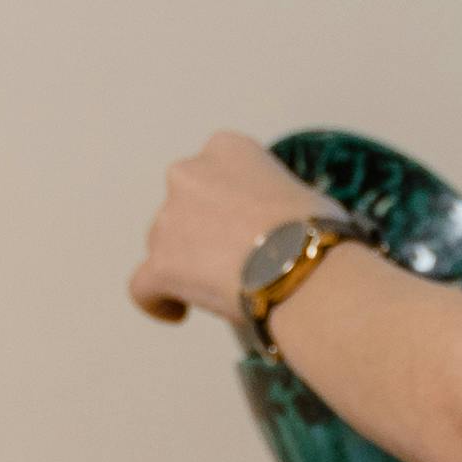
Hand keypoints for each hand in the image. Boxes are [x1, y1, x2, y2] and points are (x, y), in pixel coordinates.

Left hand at [126, 133, 344, 329]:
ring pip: (165, 244)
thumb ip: (273, 201)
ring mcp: (169, 218)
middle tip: (234, 259)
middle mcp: (189, 174)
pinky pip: (144, 285)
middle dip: (201, 231)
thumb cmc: (317, 230)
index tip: (246, 225)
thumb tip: (280, 229)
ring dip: (186, 264)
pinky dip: (157, 299)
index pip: (214, 173)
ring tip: (223, 290)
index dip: (228, 203)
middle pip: (184, 207)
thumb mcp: (302, 193)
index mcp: (226, 148)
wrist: (304, 263)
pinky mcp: (160, 262)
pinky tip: (178, 312)